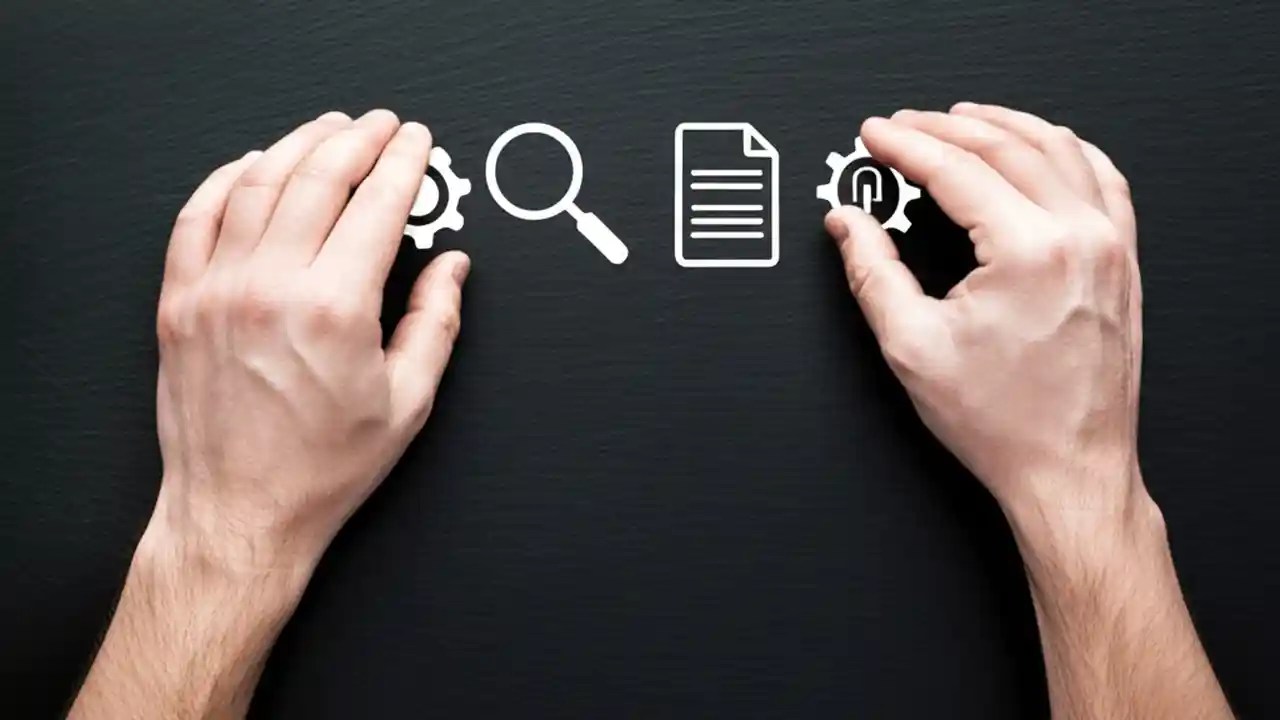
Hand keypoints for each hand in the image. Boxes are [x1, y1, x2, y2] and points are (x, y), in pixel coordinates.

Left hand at [152, 109, 468, 570]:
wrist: (239, 511)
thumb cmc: (321, 469)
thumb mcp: (407, 402)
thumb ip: (436, 322)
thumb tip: (452, 265)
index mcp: (335, 309)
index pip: (378, 204)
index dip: (405, 162)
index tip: (418, 143)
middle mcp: (271, 288)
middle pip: (318, 178)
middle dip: (359, 139)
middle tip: (382, 125)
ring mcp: (217, 289)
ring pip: (258, 183)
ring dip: (299, 144)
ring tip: (328, 130)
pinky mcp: (180, 302)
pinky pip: (197, 215)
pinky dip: (228, 178)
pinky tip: (254, 165)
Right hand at [825, 103, 1144, 531]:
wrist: (1069, 471)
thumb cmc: (1003, 424)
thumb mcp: (912, 346)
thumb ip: (873, 272)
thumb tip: (849, 224)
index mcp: (1030, 253)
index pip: (957, 169)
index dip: (905, 145)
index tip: (875, 136)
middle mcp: (1080, 238)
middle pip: (1006, 146)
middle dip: (944, 127)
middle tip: (902, 126)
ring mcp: (1110, 247)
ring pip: (1059, 149)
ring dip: (1005, 124)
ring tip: (962, 118)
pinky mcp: (1122, 263)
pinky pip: (1103, 179)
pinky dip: (1065, 150)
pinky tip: (1041, 146)